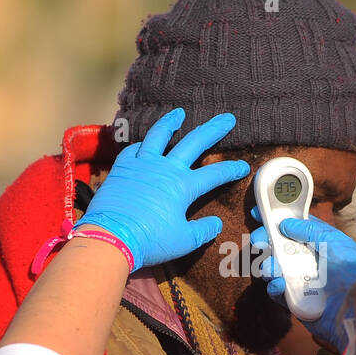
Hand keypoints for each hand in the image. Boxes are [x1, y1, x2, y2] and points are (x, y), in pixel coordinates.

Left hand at [76, 109, 248, 269]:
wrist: (112, 237)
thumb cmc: (150, 240)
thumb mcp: (184, 240)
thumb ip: (203, 230)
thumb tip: (216, 224)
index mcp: (184, 186)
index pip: (214, 174)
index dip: (231, 170)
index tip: (243, 167)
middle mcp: (166, 168)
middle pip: (194, 143)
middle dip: (213, 130)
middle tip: (227, 119)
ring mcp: (142, 164)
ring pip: (159, 135)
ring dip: (171, 123)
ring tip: (179, 113)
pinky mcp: (122, 167)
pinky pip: (134, 149)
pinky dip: (142, 144)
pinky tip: (145, 143)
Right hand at [251, 211, 355, 351]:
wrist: (355, 309)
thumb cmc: (351, 273)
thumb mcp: (333, 242)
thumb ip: (309, 230)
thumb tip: (285, 224)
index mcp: (318, 243)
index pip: (294, 226)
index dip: (277, 218)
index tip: (258, 212)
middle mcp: (308, 260)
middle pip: (278, 245)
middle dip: (265, 240)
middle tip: (258, 240)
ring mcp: (300, 280)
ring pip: (274, 267)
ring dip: (268, 265)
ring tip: (271, 268)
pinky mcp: (295, 300)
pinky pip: (277, 291)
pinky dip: (274, 287)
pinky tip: (279, 285)